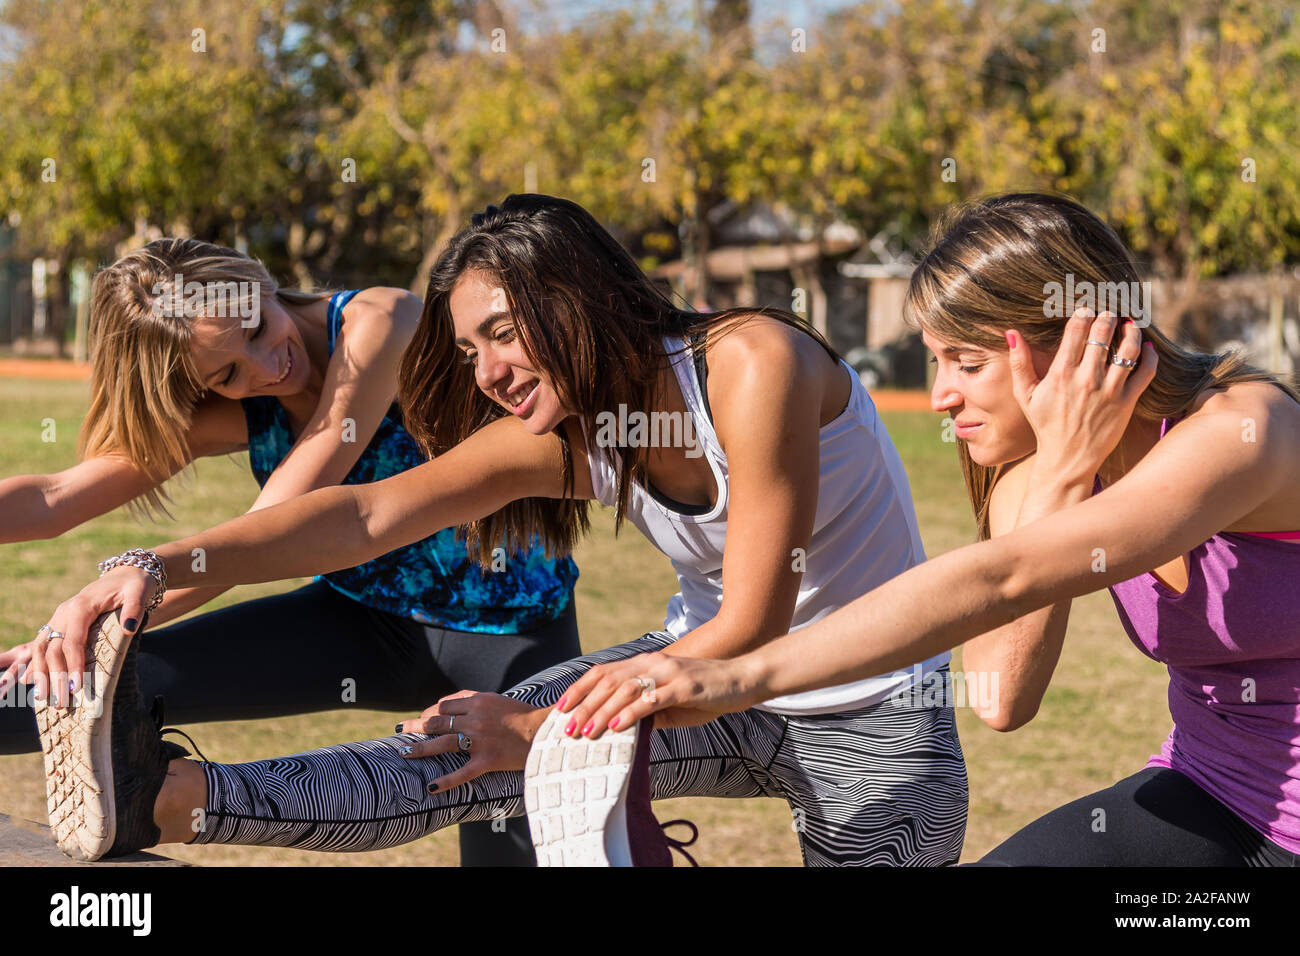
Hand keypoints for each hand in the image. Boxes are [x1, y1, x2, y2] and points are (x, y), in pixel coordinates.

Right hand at [0, 566, 156, 707]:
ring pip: (43, 647)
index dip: (73, 665)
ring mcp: (60, 617)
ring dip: (40, 673)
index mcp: (82, 606)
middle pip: (54, 648)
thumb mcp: (140, 592)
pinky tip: (33, 682)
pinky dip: (37, 663)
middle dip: (55, 676)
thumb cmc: (135, 584)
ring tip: (42, 698)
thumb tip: (130, 627)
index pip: (73, 641)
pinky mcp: (60, 623)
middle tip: (60, 702)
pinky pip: (44, 645)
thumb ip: (135, 609)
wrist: (126, 573)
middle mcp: (65, 612)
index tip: (76, 687)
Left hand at [394, 690, 546, 792]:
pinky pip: (462, 773)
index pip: (444, 705)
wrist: (544, 731)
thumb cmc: (523, 715)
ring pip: (442, 743)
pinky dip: (445, 781)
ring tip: (404, 752)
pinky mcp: (487, 760)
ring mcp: (480, 740)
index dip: (429, 711)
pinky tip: (431, 787)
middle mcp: (476, 718)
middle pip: (437, 720)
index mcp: (479, 701)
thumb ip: (475, 701)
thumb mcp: (498, 700)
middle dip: (417, 725)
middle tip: (403, 729)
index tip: (422, 717)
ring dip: (420, 747)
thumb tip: (449, 705)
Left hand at [554, 651, 761, 739]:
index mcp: (646, 664)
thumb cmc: (705, 694)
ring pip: (625, 690)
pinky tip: (616, 727)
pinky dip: (630, 713)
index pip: (604, 672)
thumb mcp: (671, 703)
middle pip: (608, 681)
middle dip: (583, 704)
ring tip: (584, 731)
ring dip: (601, 711)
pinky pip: (651, 700)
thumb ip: (647, 711)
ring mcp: (668, 673)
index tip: (560, 707)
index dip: (580, 688)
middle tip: (565, 727)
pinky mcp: (683, 686)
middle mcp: (652, 663)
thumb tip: (622, 729)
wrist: (741, 680)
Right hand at [1008, 308, 1156, 482]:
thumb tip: (1011, 332)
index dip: (1083, 315)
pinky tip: (1145, 348)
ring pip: (1127, 349)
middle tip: (1110, 312)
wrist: (1067, 459)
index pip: (1076, 332)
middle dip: (1107, 318)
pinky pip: (1145, 372)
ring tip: (1130, 324)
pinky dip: (1149, 356)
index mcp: (1060, 375)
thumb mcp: (1024, 395)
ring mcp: (1109, 391)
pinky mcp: (1127, 402)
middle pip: (1102, 335)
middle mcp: (1086, 379)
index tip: (1086, 308)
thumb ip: (1019, 362)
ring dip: (1131, 331)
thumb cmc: (1045, 425)